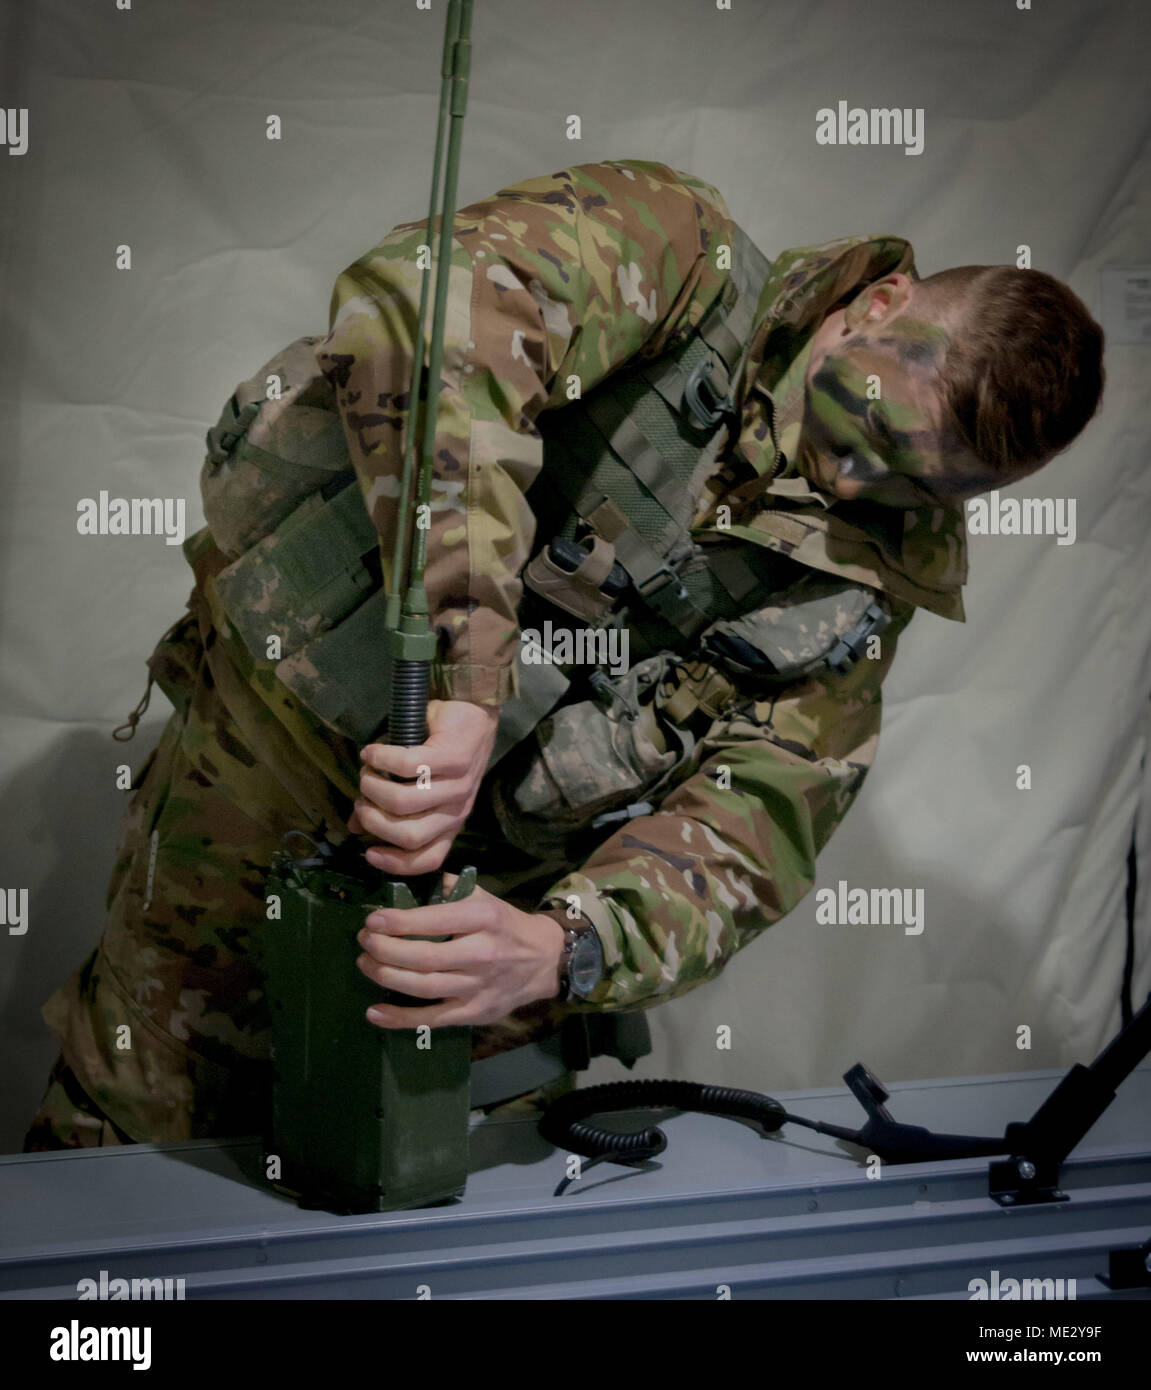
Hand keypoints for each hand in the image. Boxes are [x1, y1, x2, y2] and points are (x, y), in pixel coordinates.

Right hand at [349, 698, 498, 874]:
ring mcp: (459, 785)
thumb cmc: (444, 750)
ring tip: (367, 773)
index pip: (429, 859)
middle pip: (409, 836)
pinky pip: (405, 766)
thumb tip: (355, 827)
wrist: (474, 710)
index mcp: (451, 824)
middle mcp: (458, 810)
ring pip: (403, 803)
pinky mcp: (453, 758)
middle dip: (374, 821)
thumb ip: (390, 810)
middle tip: (361, 801)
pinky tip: (371, 752)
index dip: (396, 864)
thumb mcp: (420, 786)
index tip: (368, 853)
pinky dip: (379, 758)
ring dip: (372, 787)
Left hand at [356, 876, 565, 1027]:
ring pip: (424, 987)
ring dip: (386, 976)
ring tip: (365, 963)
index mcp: (483, 919)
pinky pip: (432, 1019)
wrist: (542, 960)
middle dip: (385, 950)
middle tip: (364, 940)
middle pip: (425, 957)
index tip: (372, 920)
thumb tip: (408, 883)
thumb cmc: (503, 924)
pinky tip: (374, 1012)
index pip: (435, 922)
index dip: (399, 922)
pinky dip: (400, 1019)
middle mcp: (481, 954)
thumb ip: (448, 888)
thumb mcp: (482, 897)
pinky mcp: (473, 1013)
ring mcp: (477, 987)